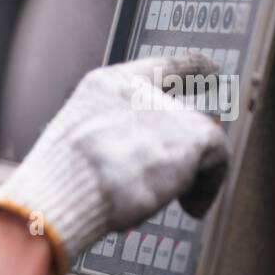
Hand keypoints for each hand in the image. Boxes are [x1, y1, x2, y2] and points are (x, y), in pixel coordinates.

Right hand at [0, 52, 228, 274]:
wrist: (64, 193)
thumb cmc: (57, 182)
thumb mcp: (74, 147)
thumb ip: (107, 140)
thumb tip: (134, 162)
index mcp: (104, 87)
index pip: (160, 67)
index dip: (190, 68)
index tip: (212, 70)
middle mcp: (138, 92)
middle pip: (182, 114)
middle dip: (184, 147)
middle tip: (188, 174)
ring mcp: (166, 112)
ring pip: (199, 140)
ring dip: (189, 173)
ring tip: (175, 199)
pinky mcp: (190, 137)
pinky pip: (216, 160)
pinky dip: (207, 187)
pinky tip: (191, 207)